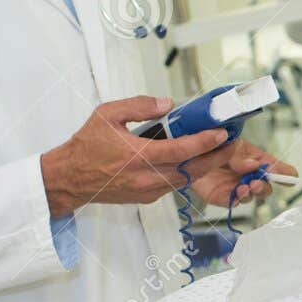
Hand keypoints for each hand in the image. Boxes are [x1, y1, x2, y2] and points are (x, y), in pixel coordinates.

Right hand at [40, 96, 228, 216]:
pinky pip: (175, 185)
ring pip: (187, 180)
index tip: (222, 132)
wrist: (70, 178)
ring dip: (205, 166)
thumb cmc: (87, 146)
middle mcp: (147, 177)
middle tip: (232, 141)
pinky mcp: (148, 197)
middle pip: (193, 170)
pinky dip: (188, 173)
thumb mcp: (107, 114)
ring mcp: (149, 190)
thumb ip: (139, 106)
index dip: (205, 142)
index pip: (181, 151)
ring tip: (219, 149)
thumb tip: (167, 104)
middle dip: (217, 156)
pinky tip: (195, 160)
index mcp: (138, 156)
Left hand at [184, 138, 296, 208]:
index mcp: (255, 159)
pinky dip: (235, 200)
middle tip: (257, 182)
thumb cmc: (213, 145)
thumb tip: (253, 166)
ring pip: (251, 196)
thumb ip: (240, 156)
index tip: (290, 177)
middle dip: (265, 186)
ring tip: (244, 187)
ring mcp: (236, 187)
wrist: (188, 153)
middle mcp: (249, 175)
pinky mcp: (222, 197)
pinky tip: (235, 195)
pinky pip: (233, 203)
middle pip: (266, 186)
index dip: (285, 173)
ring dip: (250, 193)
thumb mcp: (229, 143)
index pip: (276, 168)